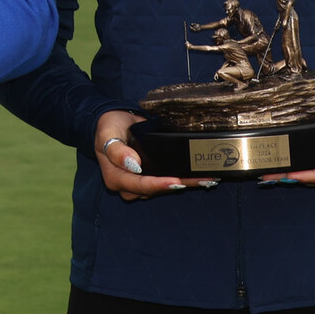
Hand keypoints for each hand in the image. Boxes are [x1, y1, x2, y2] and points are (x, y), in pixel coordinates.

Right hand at [96, 109, 213, 198]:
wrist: (113, 124)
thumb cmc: (109, 127)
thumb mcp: (108, 134)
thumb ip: (117, 151)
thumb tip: (134, 165)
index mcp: (115, 178)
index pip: (139, 185)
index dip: (158, 184)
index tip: (176, 181)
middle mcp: (128, 186)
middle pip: (156, 189)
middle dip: (179, 185)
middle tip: (202, 180)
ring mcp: (140, 184)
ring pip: (164, 188)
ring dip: (186, 184)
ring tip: (207, 179)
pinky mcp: (150, 178)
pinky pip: (167, 182)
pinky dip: (184, 179)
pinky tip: (201, 177)